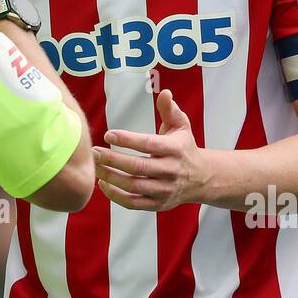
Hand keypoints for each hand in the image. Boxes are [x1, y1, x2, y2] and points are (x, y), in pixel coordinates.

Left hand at [95, 89, 206, 210]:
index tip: (108, 134)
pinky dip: (116, 195)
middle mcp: (170, 171)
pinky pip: (133, 203)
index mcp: (175, 149)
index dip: (127, 140)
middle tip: (94, 152)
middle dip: (113, 160)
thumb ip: (170, 110)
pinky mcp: (158, 204)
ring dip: (111, 177)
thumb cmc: (184, 148)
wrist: (202, 178)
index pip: (148, 144)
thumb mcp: (181, 126)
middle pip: (137, 167)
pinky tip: (103, 183)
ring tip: (95, 167)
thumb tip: (165, 92)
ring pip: (133, 186)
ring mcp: (164, 190)